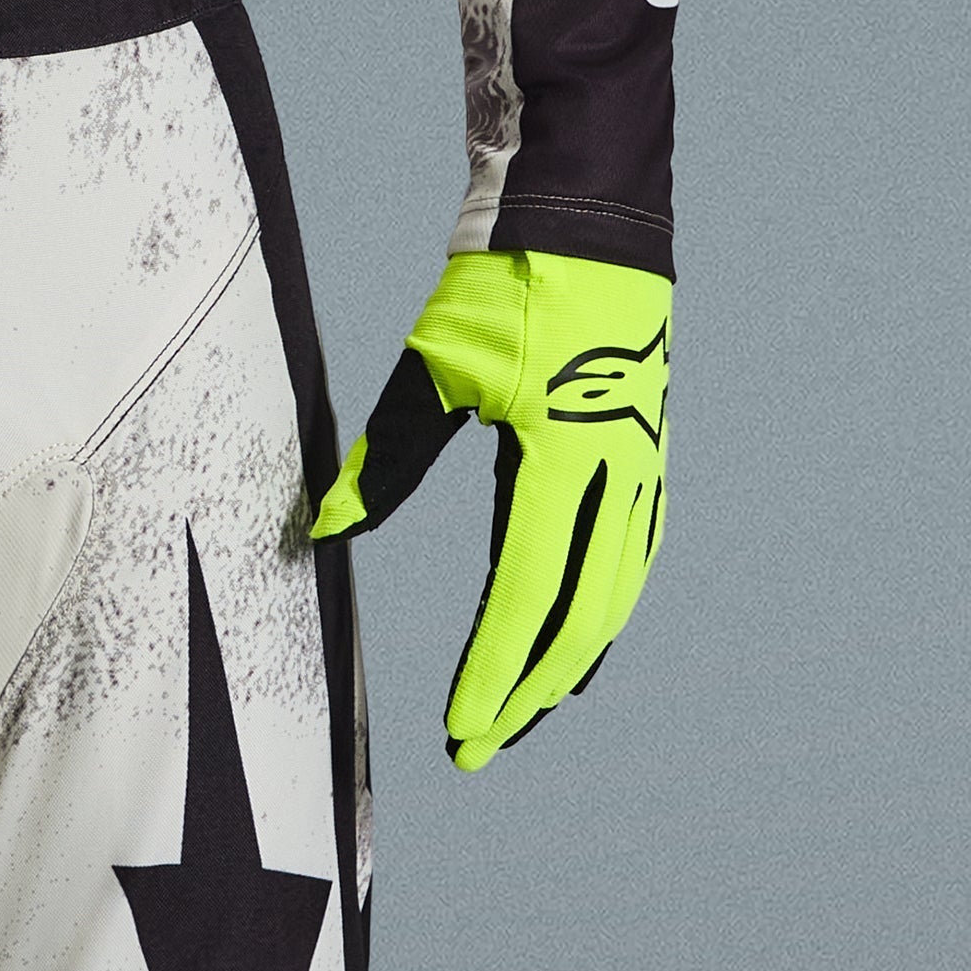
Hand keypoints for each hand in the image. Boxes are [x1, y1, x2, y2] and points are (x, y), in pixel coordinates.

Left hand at [310, 250, 668, 770]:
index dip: (493, 669)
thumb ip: (390, 456)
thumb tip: (326, 526)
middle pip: (577, 618)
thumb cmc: (506, 286)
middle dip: (525, 693)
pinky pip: (627, 565)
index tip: (459, 727)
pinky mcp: (644, 459)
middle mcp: (618, 477)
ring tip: (518, 717)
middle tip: (474, 748)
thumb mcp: (436, 366)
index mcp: (566, 459)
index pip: (526, 593)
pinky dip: (599, 619)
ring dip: (564, 666)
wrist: (588, 222)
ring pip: (609, 601)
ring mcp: (641, 471)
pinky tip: (575, 648)